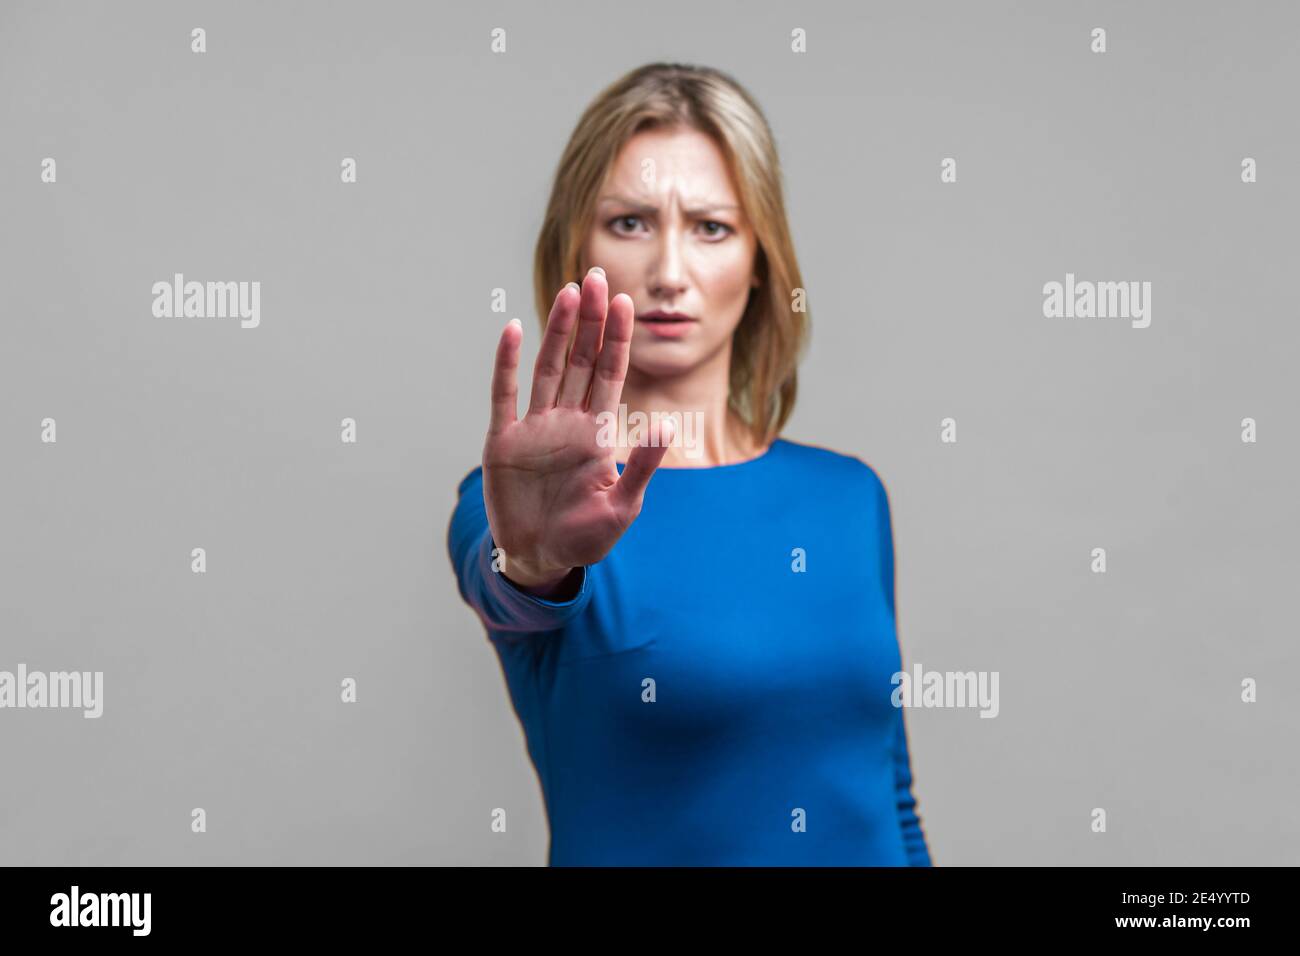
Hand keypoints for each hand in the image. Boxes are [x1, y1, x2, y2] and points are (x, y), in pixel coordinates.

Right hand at [481, 267, 673, 593]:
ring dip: (557, 331)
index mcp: (597, 433)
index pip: (610, 375)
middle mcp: (567, 421)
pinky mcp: (504, 442)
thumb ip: (641, 467)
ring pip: (548, 368)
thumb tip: (667, 427)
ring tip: (568, 291)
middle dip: (590, 320)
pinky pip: (505, 395)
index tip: (625, 301)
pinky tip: (514, 330)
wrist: (539, 559)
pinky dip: (508, 363)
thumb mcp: (622, 508)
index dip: (618, 339)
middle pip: (581, 360)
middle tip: (596, 275)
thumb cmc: (585, 538)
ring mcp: (535, 428)